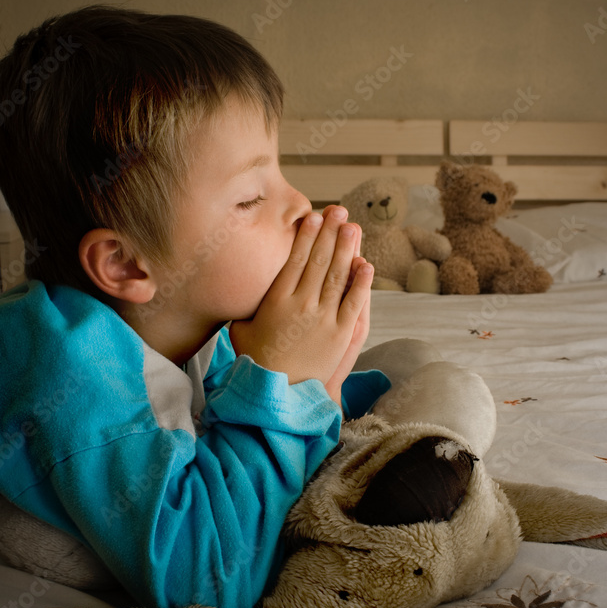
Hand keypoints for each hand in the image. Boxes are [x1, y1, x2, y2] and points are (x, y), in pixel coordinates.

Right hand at [229, 206, 373, 403]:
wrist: (277, 396)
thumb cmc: (256, 362)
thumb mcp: (242, 328)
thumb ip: (247, 305)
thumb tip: (241, 283)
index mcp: (276, 301)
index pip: (293, 260)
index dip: (305, 236)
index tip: (313, 217)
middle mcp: (301, 305)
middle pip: (318, 261)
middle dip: (329, 233)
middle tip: (338, 211)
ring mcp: (323, 319)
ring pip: (337, 276)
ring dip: (347, 248)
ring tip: (353, 227)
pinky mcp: (341, 334)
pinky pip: (354, 302)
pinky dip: (360, 282)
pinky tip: (365, 263)